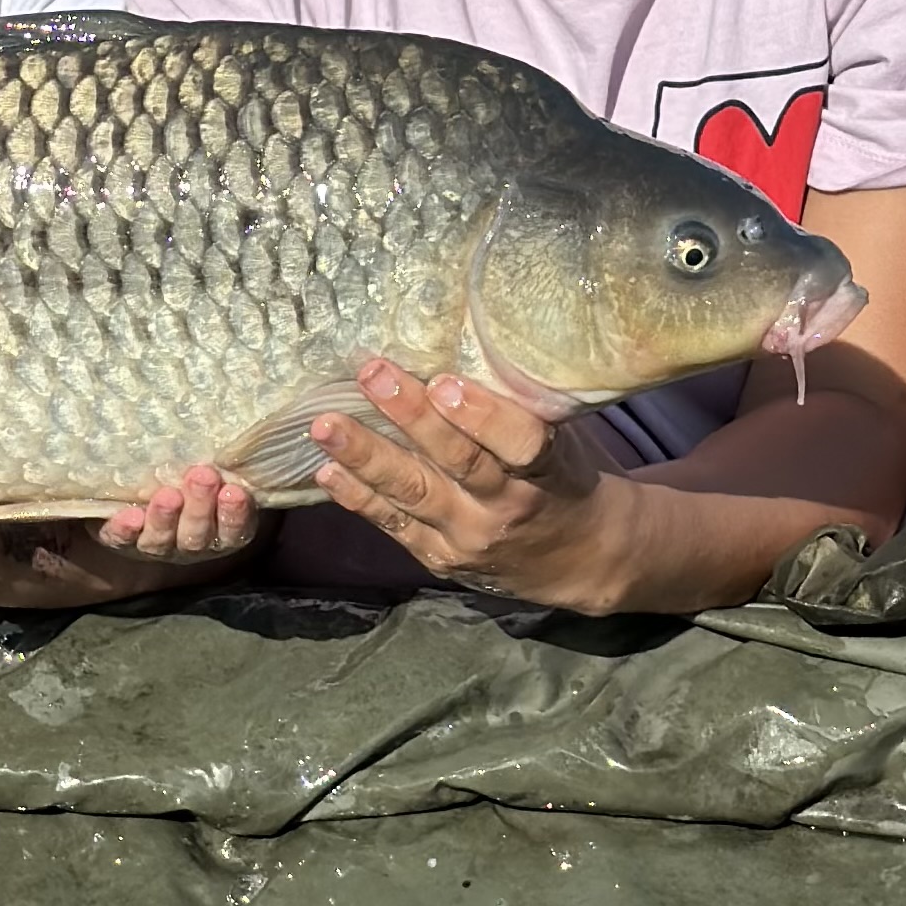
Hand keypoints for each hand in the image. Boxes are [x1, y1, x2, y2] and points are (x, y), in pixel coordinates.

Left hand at [94, 465, 259, 563]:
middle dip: (200, 507)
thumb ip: (237, 461)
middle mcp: (192, 543)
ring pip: (162, 541)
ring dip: (165, 518)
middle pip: (198, 536)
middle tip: (202, 476)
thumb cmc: (200, 474)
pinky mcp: (124, 538)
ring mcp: (158, 544)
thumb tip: (263, 416)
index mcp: (223, 531)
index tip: (235, 490)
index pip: (235, 531)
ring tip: (167, 495)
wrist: (151, 486)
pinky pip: (122, 540)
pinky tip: (128, 516)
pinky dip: (125, 531)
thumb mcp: (224, 470)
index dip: (235, 514)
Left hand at [310, 357, 638, 612]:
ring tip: (325, 426)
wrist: (580, 561)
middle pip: (456, 461)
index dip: (484, 417)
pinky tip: (326, 470)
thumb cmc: (564, 478)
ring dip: (367, 456)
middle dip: (411, 417)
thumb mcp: (564, 442)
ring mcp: (468, 537)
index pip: (523, 445)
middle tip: (372, 375)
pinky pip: (394, 525)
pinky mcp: (440, 557)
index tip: (446, 383)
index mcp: (547, 473)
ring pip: (413, 493)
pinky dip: (358, 498)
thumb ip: (518, 408)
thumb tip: (456, 343)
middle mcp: (506, 507)